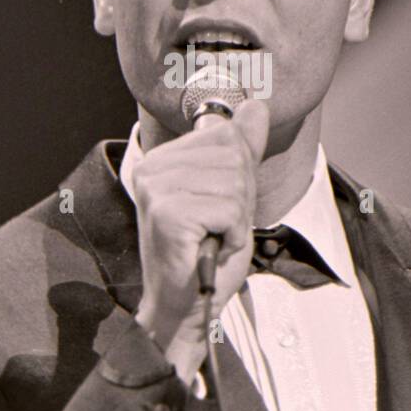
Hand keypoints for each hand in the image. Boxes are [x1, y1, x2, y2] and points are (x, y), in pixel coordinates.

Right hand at [133, 99, 268, 383]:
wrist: (186, 306)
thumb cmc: (206, 253)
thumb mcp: (231, 192)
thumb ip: (242, 148)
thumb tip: (257, 105)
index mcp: (164, 158)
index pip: (226, 134)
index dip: (238, 175)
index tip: (216, 207)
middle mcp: (153, 167)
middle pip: (233, 157)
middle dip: (239, 199)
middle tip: (215, 227)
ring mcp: (156, 189)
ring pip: (234, 184)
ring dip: (235, 219)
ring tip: (211, 238)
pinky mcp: (167, 214)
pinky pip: (228, 209)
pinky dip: (231, 234)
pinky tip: (210, 247)